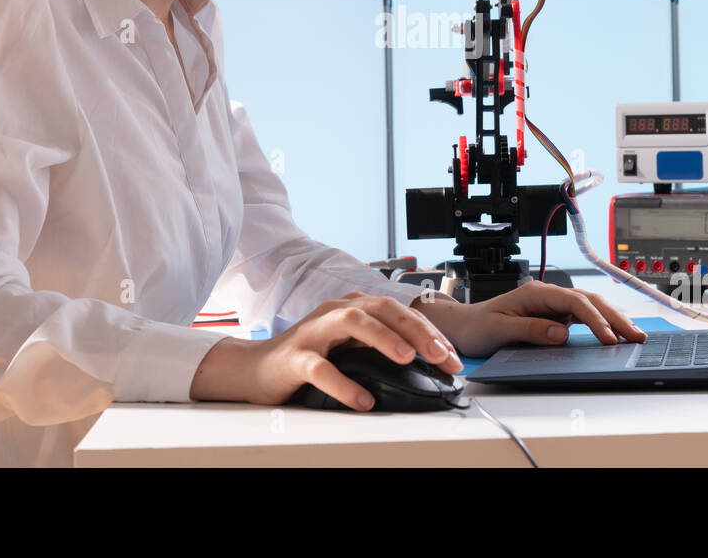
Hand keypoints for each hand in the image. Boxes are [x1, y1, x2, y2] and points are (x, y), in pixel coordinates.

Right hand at [190, 291, 462, 409]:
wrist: (253, 368)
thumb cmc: (307, 356)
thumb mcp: (349, 348)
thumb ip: (380, 348)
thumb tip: (428, 367)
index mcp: (353, 307)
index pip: (400, 312)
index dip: (431, 332)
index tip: (454, 358)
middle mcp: (335, 312)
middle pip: (382, 309)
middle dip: (417, 330)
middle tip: (442, 355)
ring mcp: (313, 332)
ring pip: (352, 323)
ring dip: (383, 338)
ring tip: (407, 358)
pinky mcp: (293, 358)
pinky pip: (321, 368)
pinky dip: (344, 384)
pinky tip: (364, 401)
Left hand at [411, 280, 646, 357]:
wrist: (464, 326)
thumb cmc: (478, 326)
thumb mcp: (500, 329)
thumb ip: (531, 329)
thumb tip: (562, 334)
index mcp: (535, 292)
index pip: (574, 301)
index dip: (594, 319)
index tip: (608, 337)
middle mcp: (547, 295)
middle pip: (589, 300)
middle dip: (614, 317)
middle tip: (636, 336)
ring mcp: (552, 305)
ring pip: (591, 307)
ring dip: (613, 319)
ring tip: (635, 336)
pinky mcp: (554, 316)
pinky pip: (583, 317)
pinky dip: (602, 325)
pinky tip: (615, 335)